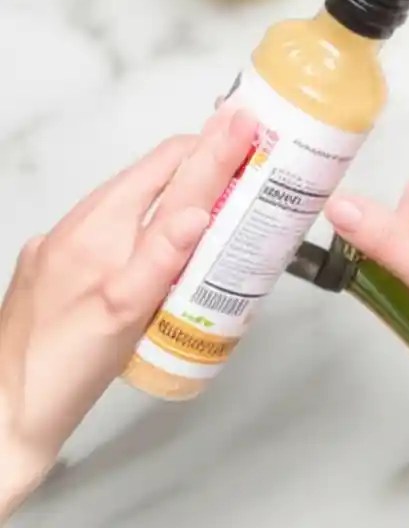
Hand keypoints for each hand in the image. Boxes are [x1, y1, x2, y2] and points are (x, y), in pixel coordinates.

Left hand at [0, 110, 256, 510]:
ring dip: (182, 194)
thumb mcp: (123, 312)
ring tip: (227, 196)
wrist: (7, 415)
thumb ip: (161, 256)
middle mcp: (79, 229)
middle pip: (154, 180)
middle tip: (253, 155)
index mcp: (97, 230)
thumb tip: (201, 208)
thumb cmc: (61, 370)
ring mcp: (67, 250)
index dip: (211, 145)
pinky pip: (118, 235)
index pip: (166, 167)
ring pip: (136, 207)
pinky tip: (170, 249)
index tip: (250, 125)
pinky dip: (154, 227)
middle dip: (204, 164)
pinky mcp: (63, 274)